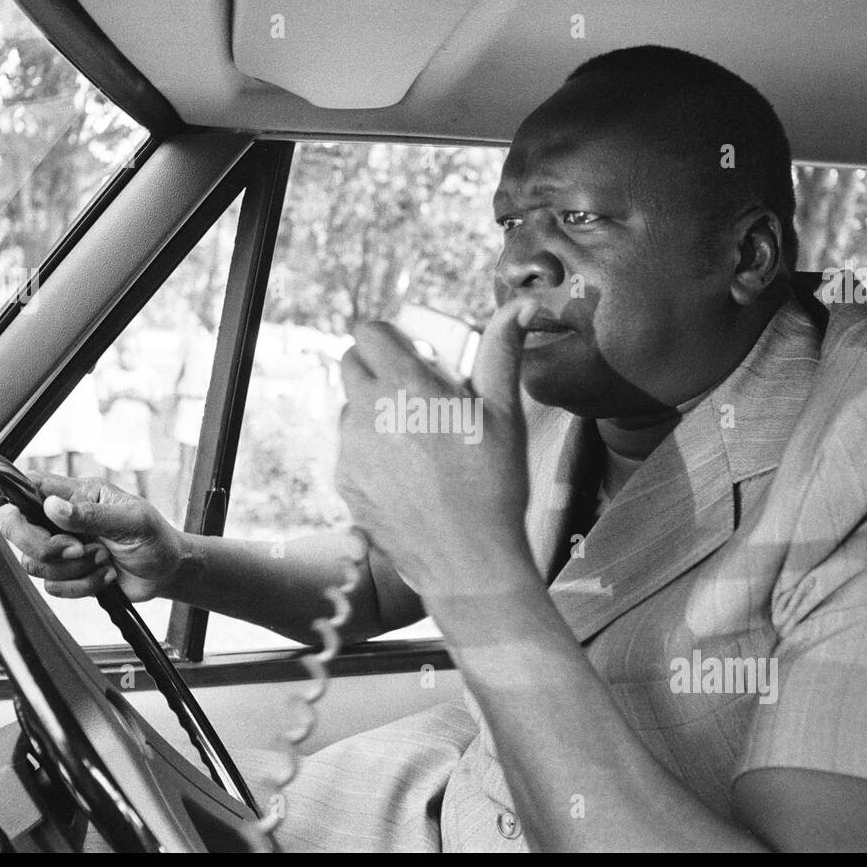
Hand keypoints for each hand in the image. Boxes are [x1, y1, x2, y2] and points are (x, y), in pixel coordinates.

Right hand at [0, 473, 185, 601]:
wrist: (167, 571)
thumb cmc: (154, 537)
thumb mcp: (133, 520)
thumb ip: (92, 515)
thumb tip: (53, 508)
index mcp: (77, 496)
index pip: (30, 486)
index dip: (3, 493)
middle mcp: (62, 520)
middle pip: (17, 529)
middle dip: (46, 547)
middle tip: (80, 550)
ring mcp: (62, 549)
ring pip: (34, 564)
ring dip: (74, 570)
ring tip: (105, 561)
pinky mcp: (67, 576)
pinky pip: (53, 588)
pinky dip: (82, 587)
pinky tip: (106, 577)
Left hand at [337, 302, 537, 600]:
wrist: (467, 561)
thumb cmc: (492, 486)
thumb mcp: (503, 413)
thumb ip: (501, 352)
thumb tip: (521, 305)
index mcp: (403, 386)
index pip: (369, 332)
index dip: (393, 338)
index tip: (418, 356)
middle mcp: (366, 412)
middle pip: (351, 364)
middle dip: (379, 368)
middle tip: (418, 392)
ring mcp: (349, 450)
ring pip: (349, 408)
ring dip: (374, 410)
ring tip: (419, 439)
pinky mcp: (344, 482)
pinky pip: (350, 449)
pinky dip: (371, 449)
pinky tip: (409, 473)